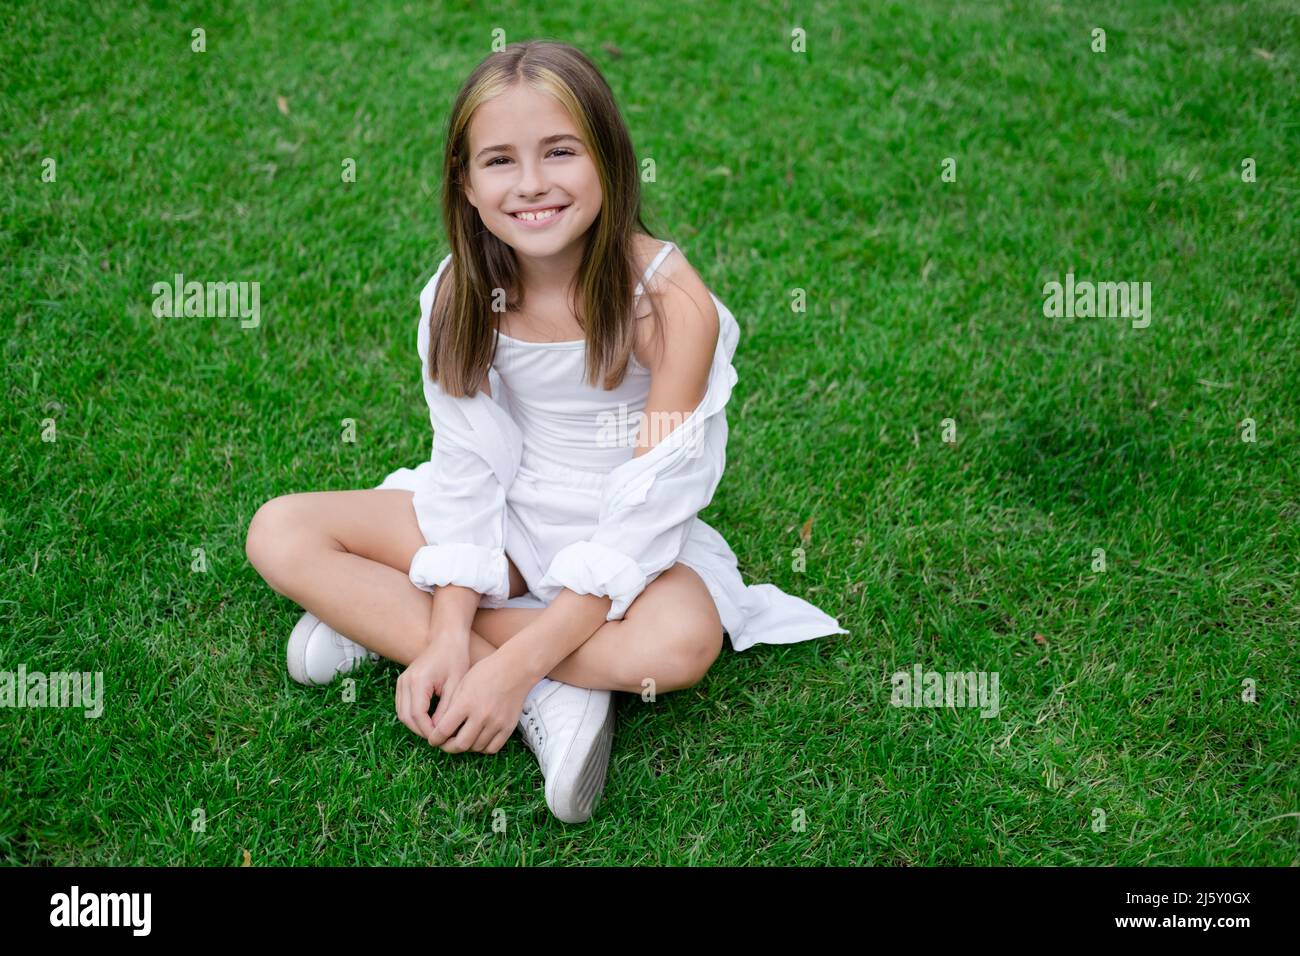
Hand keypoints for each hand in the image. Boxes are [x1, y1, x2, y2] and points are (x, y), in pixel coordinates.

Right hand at [395, 628, 469, 744]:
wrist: (446, 640)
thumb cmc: (455, 659)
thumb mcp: (455, 685)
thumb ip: (447, 709)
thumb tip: (440, 731)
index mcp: (419, 681)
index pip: (417, 714)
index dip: (428, 730)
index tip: (442, 738)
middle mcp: (405, 681)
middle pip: (406, 716)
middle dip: (421, 730)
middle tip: (438, 738)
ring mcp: (401, 682)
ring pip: (402, 714)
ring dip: (416, 726)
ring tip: (434, 731)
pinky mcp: (402, 683)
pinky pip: (402, 706)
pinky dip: (413, 717)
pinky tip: (428, 721)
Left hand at [428, 650, 536, 754]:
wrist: (516, 668)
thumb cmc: (486, 672)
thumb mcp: (463, 683)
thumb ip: (451, 707)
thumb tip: (440, 727)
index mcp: (466, 703)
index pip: (444, 730)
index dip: (435, 739)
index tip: (433, 739)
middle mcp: (481, 715)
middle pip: (460, 745)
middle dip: (448, 747)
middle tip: (445, 744)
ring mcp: (496, 723)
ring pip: (475, 748)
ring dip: (466, 747)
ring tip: (461, 739)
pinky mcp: (508, 727)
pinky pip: (492, 748)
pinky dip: (482, 748)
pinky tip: (477, 740)